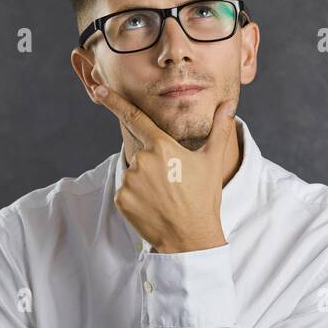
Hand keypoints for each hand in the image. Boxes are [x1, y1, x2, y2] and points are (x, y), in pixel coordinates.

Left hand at [92, 83, 236, 253]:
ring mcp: (130, 181)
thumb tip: (229, 103)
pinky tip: (154, 206)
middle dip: (154, 163)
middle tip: (173, 183)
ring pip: (134, 172)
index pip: (134, 117)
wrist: (191, 238)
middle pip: (141, 152)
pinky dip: (137, 196)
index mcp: (162, 146)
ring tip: (166, 197)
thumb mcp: (212, 161)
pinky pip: (126, 191)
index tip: (98, 89)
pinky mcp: (122, 199)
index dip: (114, 101)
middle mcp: (142, 160)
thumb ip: (219, 128)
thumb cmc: (204, 197)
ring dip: (146, 181)